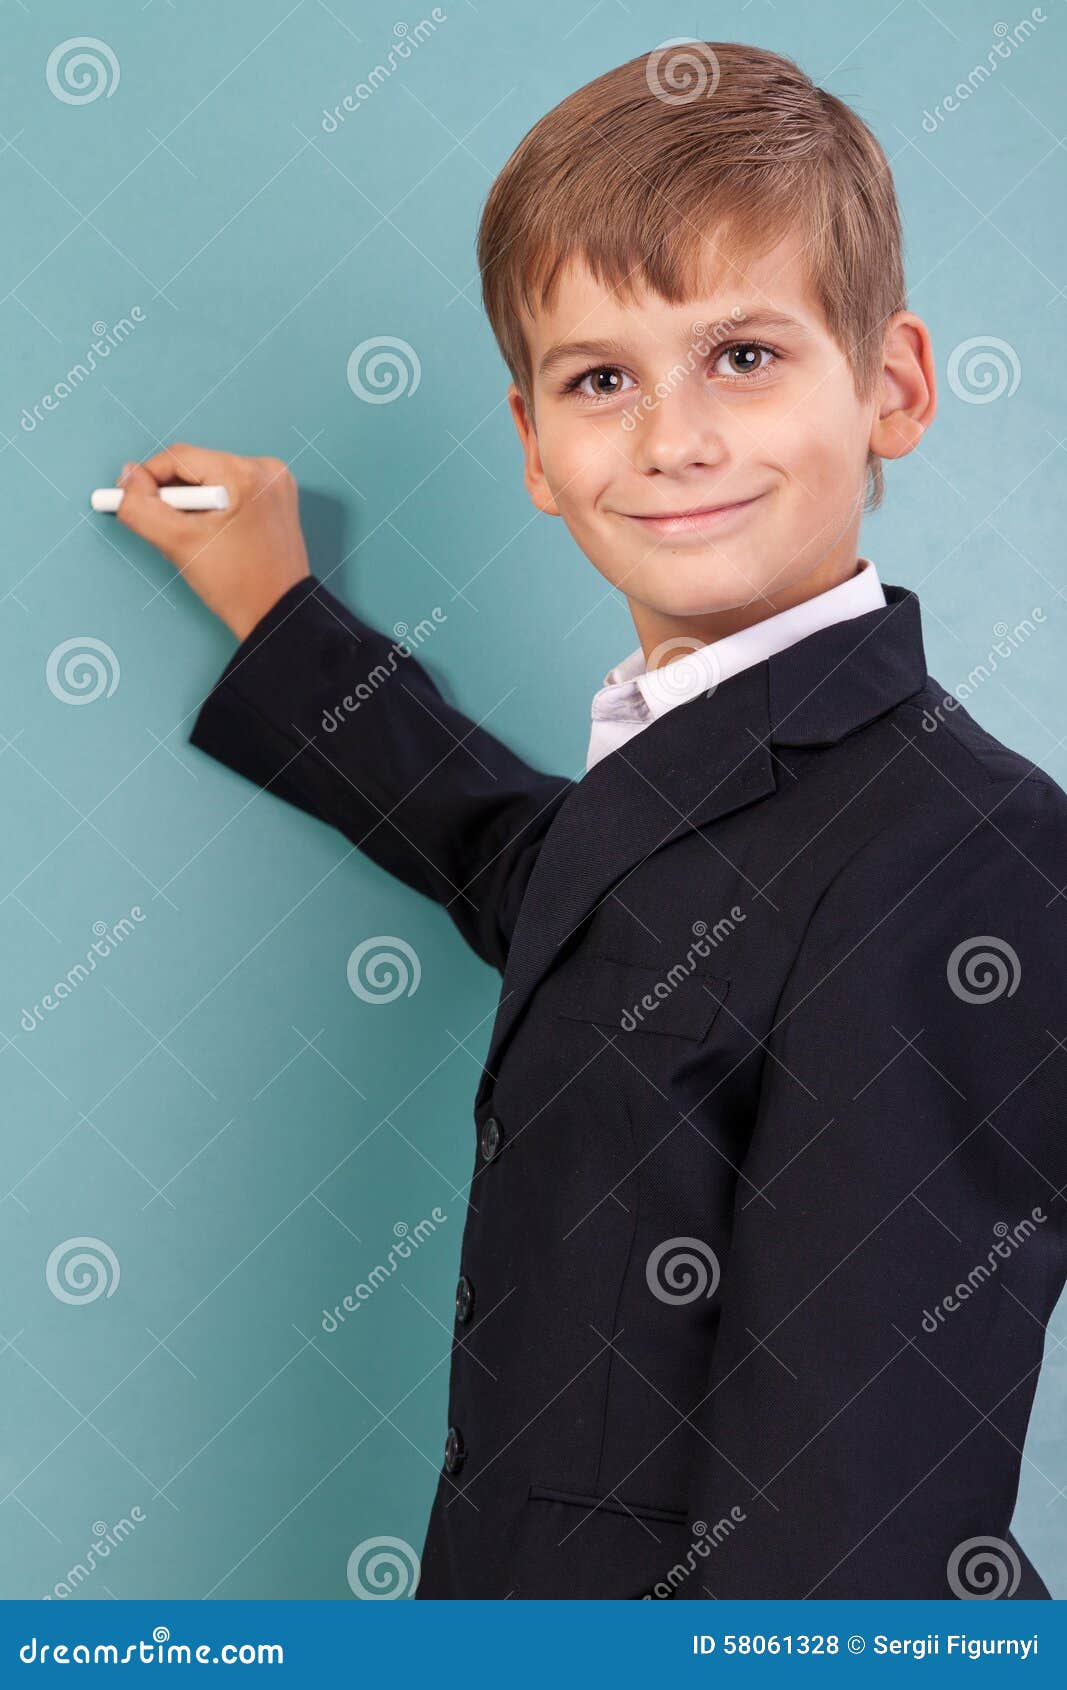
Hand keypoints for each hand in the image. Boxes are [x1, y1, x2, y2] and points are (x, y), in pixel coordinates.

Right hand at [114, 443, 310, 640]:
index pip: (178, 458)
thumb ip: (141, 509)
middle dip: (175, 496)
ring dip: (193, 503)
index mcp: (245, 475)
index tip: (131, 502)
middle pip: (196, 466)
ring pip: (212, 478)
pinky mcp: (278, 498)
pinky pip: (232, 489)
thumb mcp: (178, 545)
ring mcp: (276, 483)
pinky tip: (216, 535)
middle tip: (172, 530)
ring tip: (199, 537)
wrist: (277, 615)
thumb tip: (128, 478)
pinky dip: (214, 507)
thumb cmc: (238, 586)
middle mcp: (266, 470)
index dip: (147, 479)